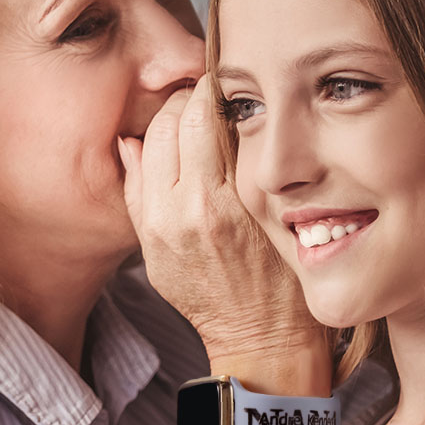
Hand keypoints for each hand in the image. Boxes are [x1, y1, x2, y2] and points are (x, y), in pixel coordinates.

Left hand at [119, 75, 329, 388]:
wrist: (264, 340)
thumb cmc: (288, 279)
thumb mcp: (281, 214)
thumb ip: (245, 162)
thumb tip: (211, 112)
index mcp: (220, 203)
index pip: (201, 115)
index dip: (213, 90)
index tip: (225, 84)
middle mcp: (181, 214)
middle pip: (167, 125)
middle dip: (186, 103)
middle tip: (208, 101)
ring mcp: (158, 233)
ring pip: (146, 148)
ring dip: (166, 129)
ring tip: (192, 128)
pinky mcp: (148, 249)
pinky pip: (135, 186)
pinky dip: (147, 163)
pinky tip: (167, 158)